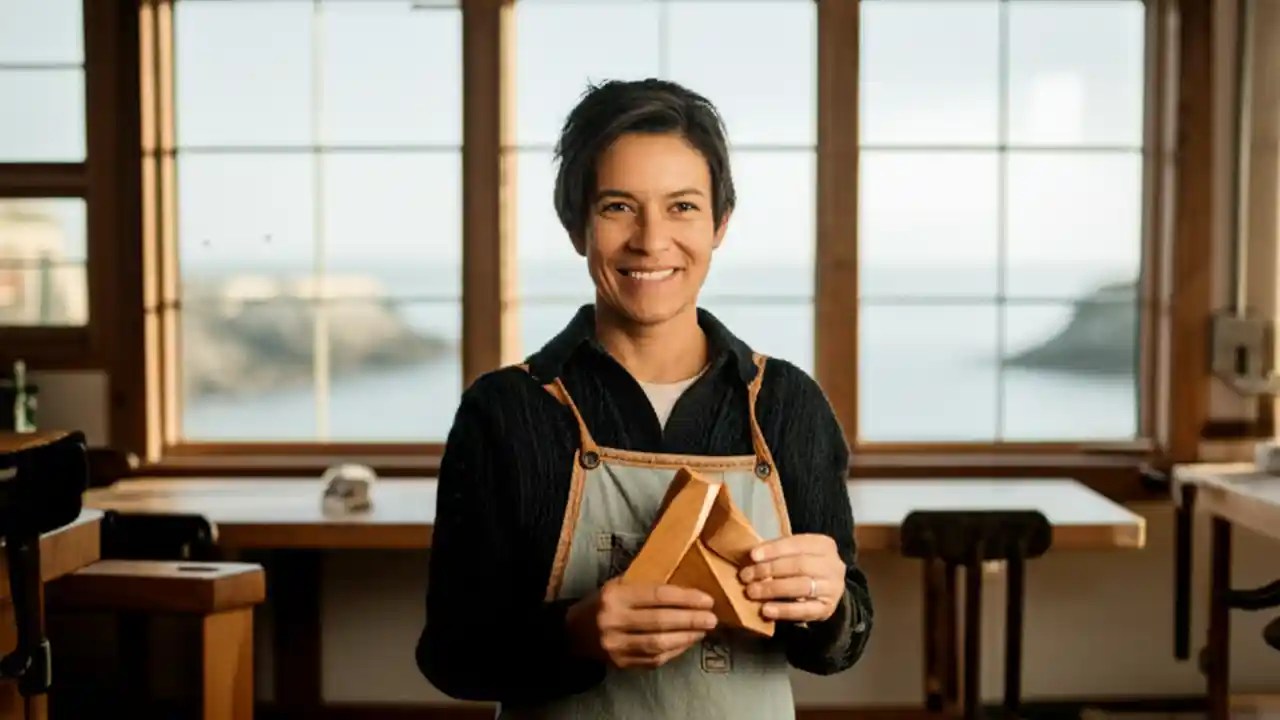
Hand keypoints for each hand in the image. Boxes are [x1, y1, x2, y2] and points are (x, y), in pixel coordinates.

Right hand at [565, 579, 717, 668]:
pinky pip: (653, 659)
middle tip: (712, 618)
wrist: (573, 632)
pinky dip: (674, 651)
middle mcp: (613, 620)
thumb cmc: (602, 603)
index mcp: (615, 596)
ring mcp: (616, 645)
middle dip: (691, 620)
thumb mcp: (617, 585)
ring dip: (686, 637)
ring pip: (658, 644)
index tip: (706, 600)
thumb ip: (644, 586)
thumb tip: (684, 587)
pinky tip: (687, 642)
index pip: (657, 596)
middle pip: (661, 621)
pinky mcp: (619, 663)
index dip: (685, 598)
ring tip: (703, 630)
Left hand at [738, 533, 845, 622]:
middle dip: (769, 570)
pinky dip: (783, 610)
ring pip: (801, 586)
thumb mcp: (795, 553)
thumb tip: (752, 557)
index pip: (797, 544)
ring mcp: (832, 588)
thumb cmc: (804, 567)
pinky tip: (766, 610)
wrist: (825, 591)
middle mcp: (833, 565)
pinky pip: (804, 610)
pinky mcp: (827, 609)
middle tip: (746, 576)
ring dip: (773, 589)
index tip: (752, 556)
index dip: (774, 550)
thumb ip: (778, 553)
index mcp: (824, 545)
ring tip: (752, 591)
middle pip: (799, 565)